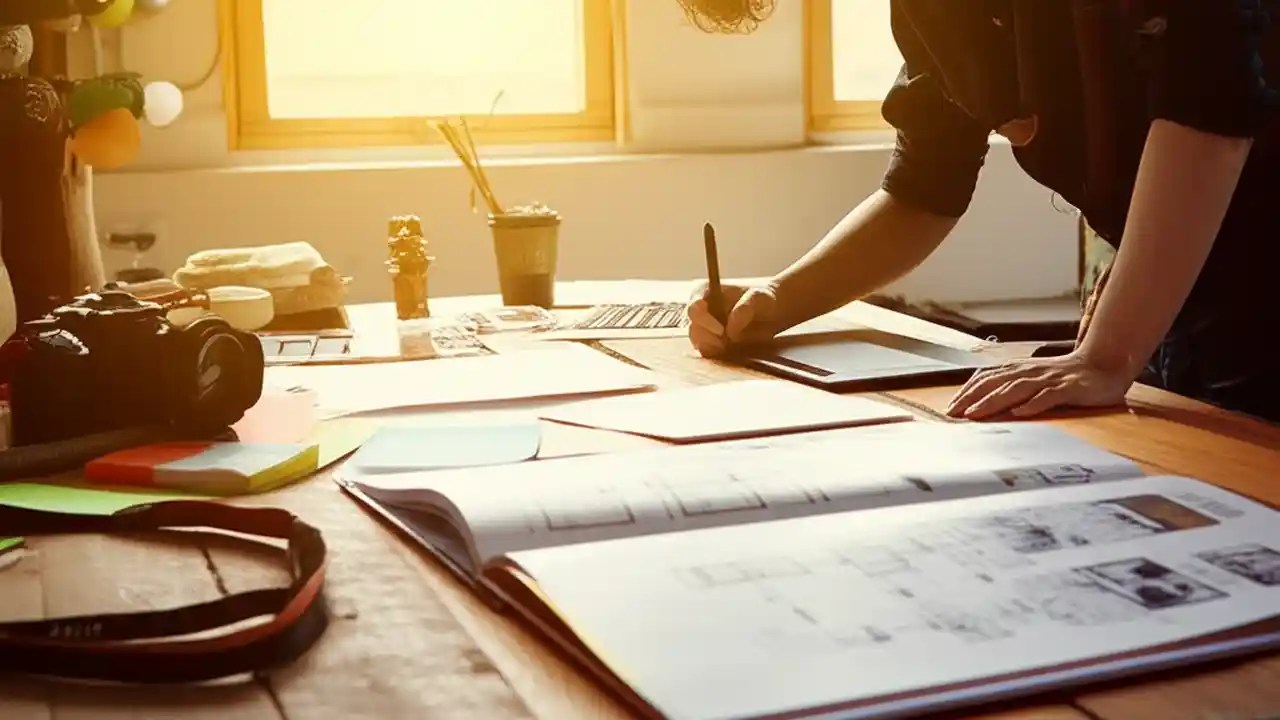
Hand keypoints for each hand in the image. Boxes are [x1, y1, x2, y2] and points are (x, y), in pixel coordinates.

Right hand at [685, 282, 780, 357]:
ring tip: (731, 347)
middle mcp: (699, 311)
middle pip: (693, 328)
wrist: (770, 314)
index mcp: (705, 293)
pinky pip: (706, 353)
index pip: (694, 308)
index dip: (703, 320)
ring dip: (713, 347)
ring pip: (698, 343)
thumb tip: (730, 329)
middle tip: (726, 343)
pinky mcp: (709, 344)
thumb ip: (745, 308)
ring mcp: (703, 329)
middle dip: (708, 338)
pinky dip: (716, 355)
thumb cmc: (762, 298)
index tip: (721, 331)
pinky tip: (730, 352)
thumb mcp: (759, 297)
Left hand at [945, 350, 1133, 419]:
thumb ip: (1010, 386)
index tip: (949, 407)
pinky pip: (1048, 396)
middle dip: (971, 398)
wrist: (1102, 365)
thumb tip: (981, 400)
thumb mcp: (1033, 378)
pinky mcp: (1068, 389)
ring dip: (993, 401)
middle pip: (995, 383)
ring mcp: (1048, 379)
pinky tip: (1020, 412)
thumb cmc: (1063, 377)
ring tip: (975, 414)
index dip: (966, 391)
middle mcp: (1029, 372)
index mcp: (1018, 369)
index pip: (986, 378)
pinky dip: (1033, 404)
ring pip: (1016, 389)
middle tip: (953, 413)